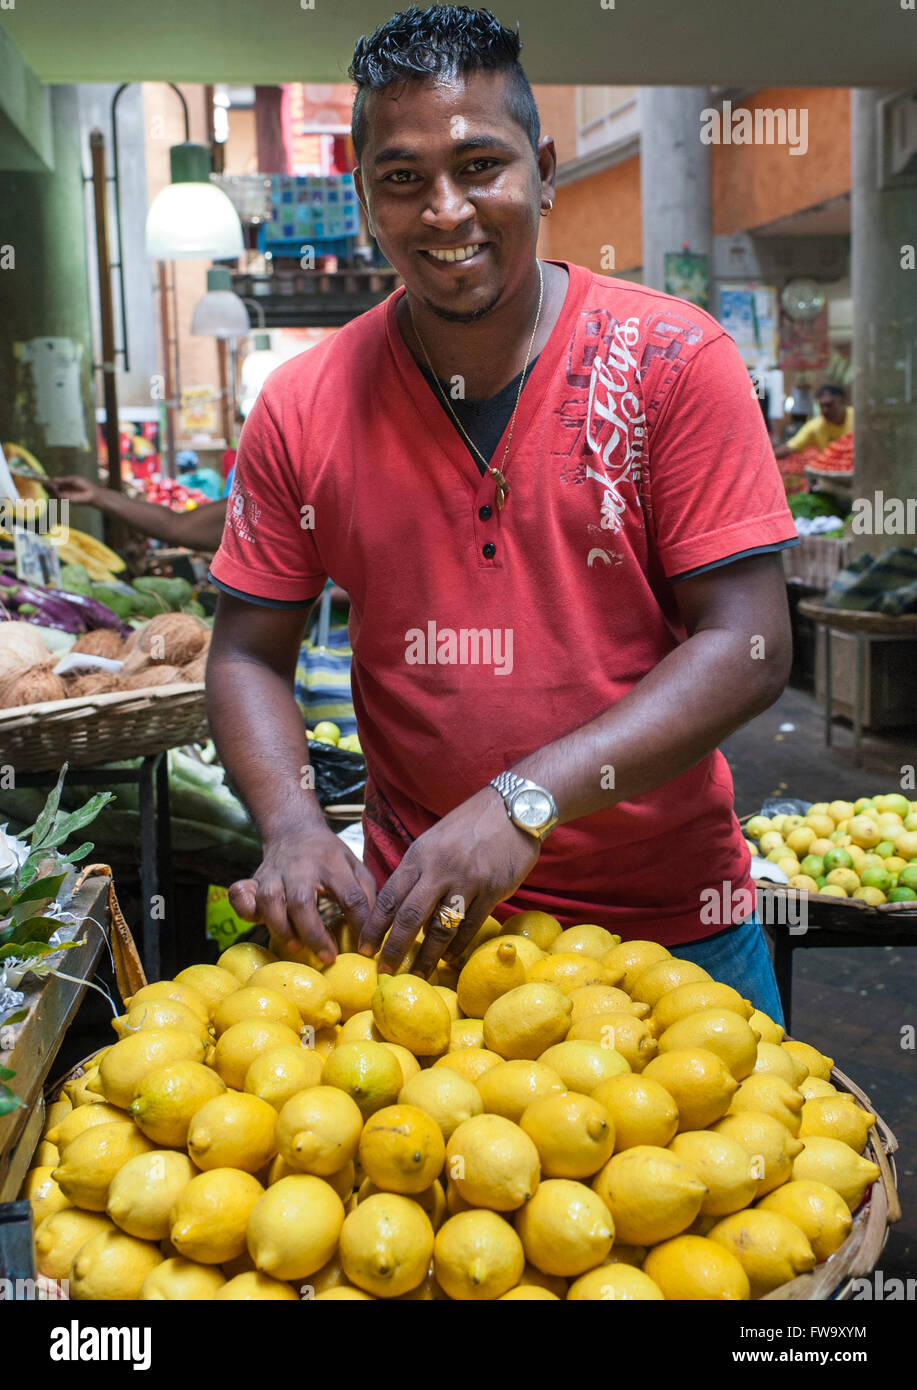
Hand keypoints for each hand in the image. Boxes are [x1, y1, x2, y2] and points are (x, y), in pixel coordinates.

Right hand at [46, 475, 101, 505]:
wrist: (92, 493)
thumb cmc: (84, 485)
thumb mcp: (72, 480)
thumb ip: (62, 480)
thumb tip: (51, 479)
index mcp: (63, 485)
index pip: (52, 483)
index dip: (46, 482)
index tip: (40, 479)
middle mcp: (62, 491)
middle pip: (50, 489)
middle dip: (46, 486)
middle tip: (41, 482)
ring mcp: (63, 496)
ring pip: (52, 493)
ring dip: (49, 488)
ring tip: (47, 484)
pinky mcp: (66, 500)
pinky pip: (57, 495)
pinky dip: (55, 491)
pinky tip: (54, 487)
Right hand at [229, 824, 376, 964]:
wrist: (294, 830)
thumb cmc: (328, 856)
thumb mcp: (355, 867)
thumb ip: (366, 895)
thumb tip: (373, 932)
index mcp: (332, 863)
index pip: (349, 895)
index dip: (359, 923)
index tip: (364, 948)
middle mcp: (300, 868)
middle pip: (302, 901)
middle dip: (314, 933)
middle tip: (327, 957)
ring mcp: (274, 873)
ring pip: (270, 900)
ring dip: (281, 927)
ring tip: (296, 946)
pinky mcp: (255, 879)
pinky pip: (241, 894)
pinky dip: (244, 908)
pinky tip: (258, 921)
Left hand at [358, 787, 540, 977]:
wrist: (513, 808)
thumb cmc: (470, 826)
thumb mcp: (434, 841)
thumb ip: (418, 871)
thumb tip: (399, 905)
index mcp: (420, 856)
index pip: (389, 896)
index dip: (374, 926)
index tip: (364, 948)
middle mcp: (439, 869)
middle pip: (409, 916)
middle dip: (394, 948)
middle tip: (385, 971)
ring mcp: (467, 880)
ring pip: (440, 927)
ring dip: (427, 955)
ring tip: (418, 973)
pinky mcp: (493, 890)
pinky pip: (470, 926)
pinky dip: (458, 946)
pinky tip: (450, 957)